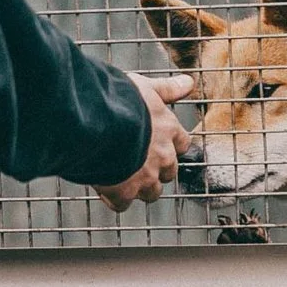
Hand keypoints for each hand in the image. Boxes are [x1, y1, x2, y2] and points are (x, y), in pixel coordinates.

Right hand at [96, 73, 193, 211]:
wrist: (97, 122)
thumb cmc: (120, 100)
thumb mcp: (146, 88)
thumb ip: (167, 88)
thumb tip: (189, 82)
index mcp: (169, 131)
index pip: (182, 144)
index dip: (169, 146)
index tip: (156, 143)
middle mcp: (163, 157)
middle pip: (168, 173)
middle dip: (155, 170)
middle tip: (134, 160)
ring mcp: (145, 178)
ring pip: (150, 193)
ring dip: (138, 188)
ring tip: (118, 177)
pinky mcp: (124, 193)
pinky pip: (121, 203)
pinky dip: (112, 197)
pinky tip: (101, 186)